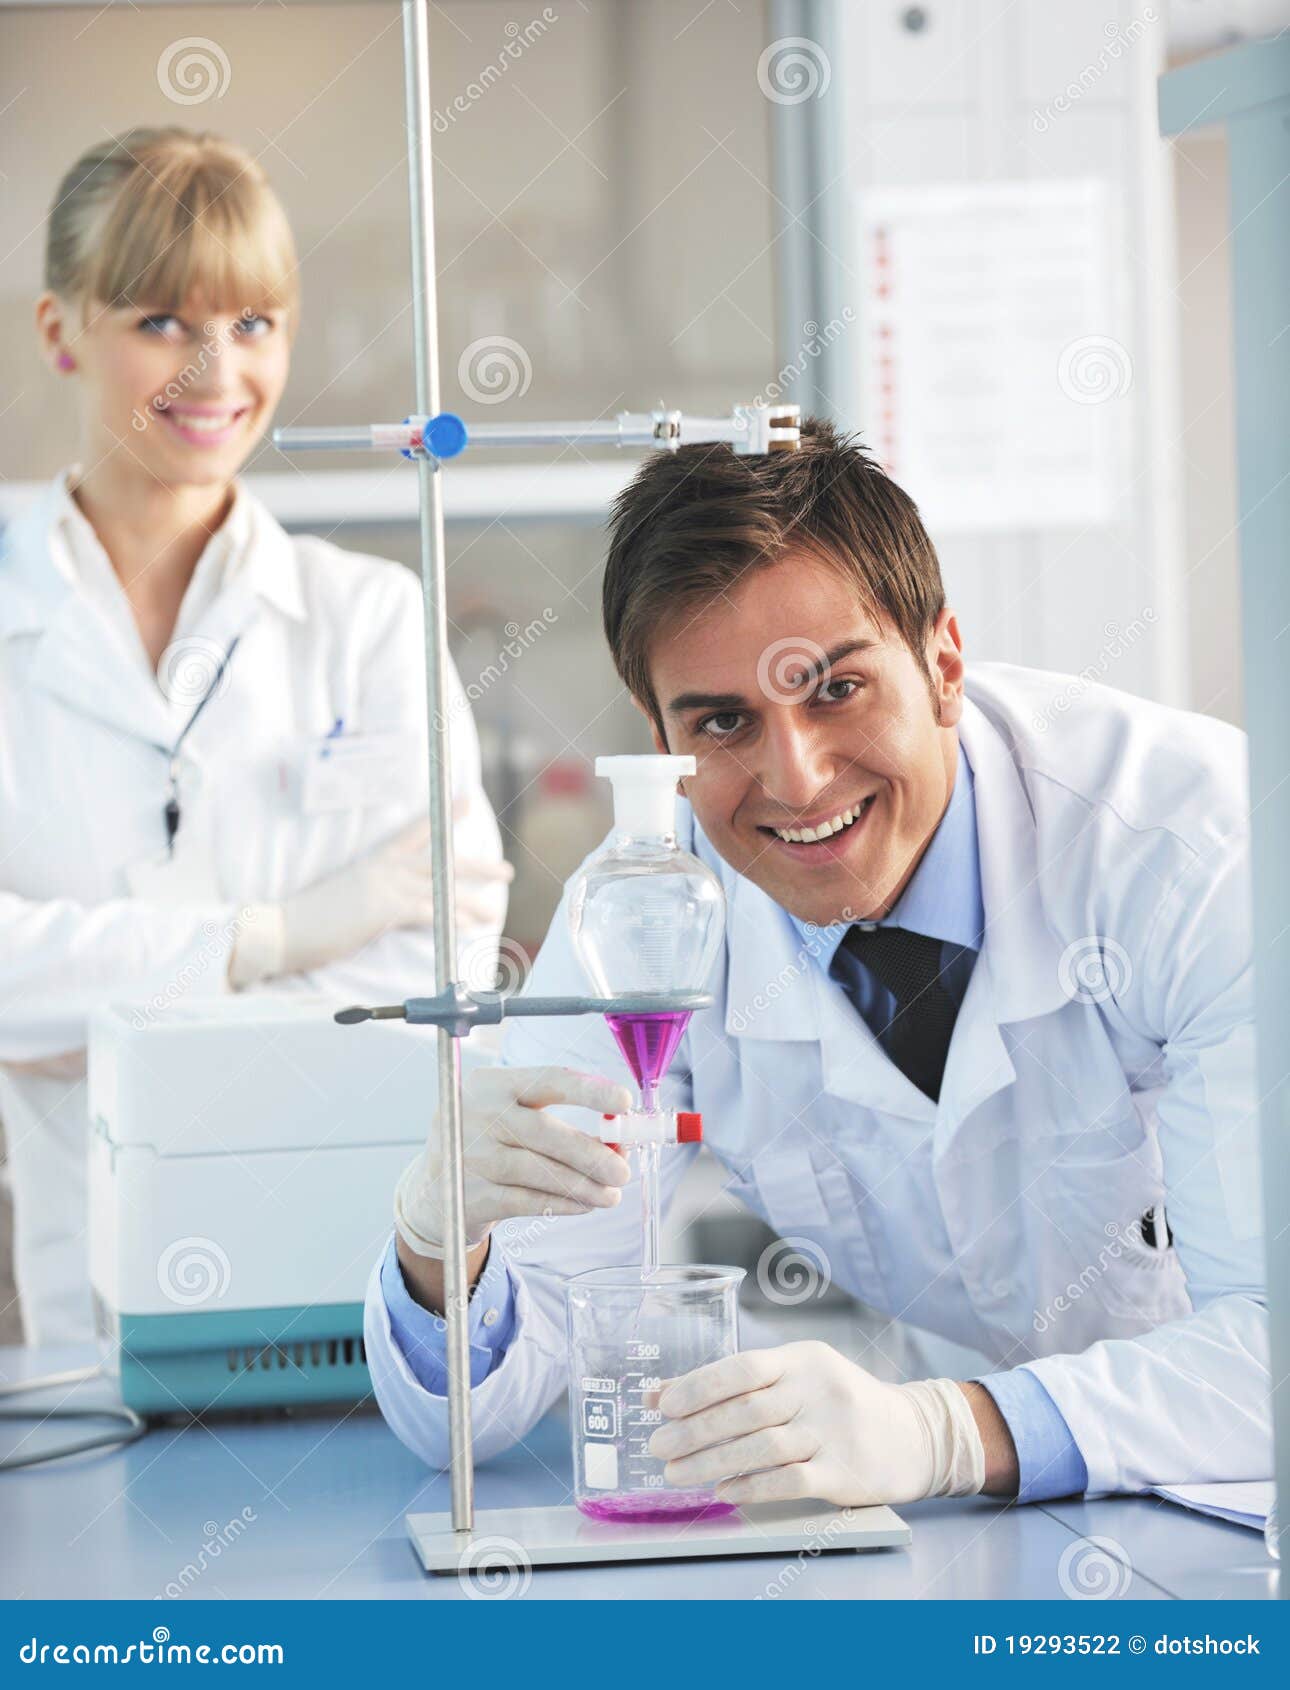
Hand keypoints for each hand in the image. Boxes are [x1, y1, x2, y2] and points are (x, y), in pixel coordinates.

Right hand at [229, 816, 512, 985]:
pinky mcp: (381, 909)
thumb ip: (372, 894)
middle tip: (505, 870)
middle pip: (439, 859)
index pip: (413, 832)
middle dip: (476, 865)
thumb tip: (389, 904)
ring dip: (472, 900)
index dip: (443, 817)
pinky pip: (427, 911)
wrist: (282, 930)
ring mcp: (383, 887)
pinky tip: (467, 927)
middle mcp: (382, 868)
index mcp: (373, 862)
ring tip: (494, 909)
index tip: (465, 803)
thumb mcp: (346, 897)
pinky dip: (449, 919)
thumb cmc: (309, 919)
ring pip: (440, 886)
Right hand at [394, 1063, 632, 1257]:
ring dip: (582, 1185)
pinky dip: (561, 1204)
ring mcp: (469, 1155)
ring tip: (610, 1195)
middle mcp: (477, 1113)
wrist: (436, 1188)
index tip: (624, 1102)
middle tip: (622, 1170)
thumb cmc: (490, 1144)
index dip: (589, 1090)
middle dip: (590, 1153)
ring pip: (538, 1170)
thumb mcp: (515, 1117)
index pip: (548, 1079)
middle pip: (544, 1131)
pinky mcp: (470, 1194)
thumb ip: (561, 1122)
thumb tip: (618, 1140)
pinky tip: (583, 1205)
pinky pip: (526, 1200)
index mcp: (493, 1083)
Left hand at [647, 1340, 985, 1506]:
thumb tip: (663, 1395)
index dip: (699, 1386)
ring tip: (677, 1474)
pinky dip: (751, 1486)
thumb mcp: (797, 1379)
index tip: (663, 1405)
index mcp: (802, 1359)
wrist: (914, 1435)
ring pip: (762, 1447)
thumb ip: (737, 1385)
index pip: (743, 1367)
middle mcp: (817, 1390)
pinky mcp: (845, 1472)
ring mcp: (833, 1431)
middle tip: (658, 1447)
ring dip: (712, 1462)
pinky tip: (724, 1491)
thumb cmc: (840, 1403)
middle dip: (695, 1430)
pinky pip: (789, 1480)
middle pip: (746, 1410)